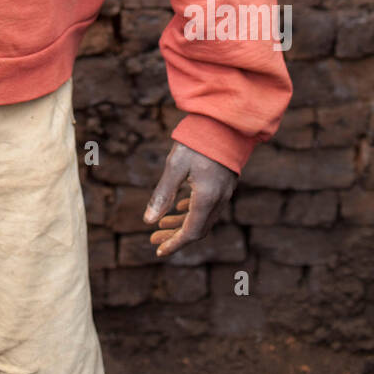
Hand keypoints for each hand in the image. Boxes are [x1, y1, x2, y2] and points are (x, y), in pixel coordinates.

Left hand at [142, 142, 235, 258]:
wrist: (225, 122)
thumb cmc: (197, 141)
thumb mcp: (175, 166)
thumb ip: (163, 194)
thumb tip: (148, 221)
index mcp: (207, 198)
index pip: (191, 232)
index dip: (174, 244)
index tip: (158, 251)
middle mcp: (219, 199)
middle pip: (197, 229)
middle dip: (175, 236)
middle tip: (153, 239)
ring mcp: (224, 192)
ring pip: (203, 218)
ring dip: (182, 224)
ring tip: (161, 225)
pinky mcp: (225, 184)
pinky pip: (209, 207)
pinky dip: (192, 212)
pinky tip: (180, 207)